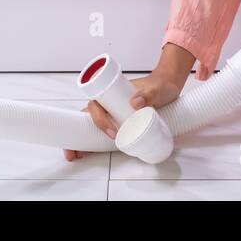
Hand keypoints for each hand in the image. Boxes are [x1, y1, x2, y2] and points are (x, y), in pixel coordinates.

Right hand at [63, 69, 184, 161]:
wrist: (166, 85)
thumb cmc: (158, 85)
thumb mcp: (155, 89)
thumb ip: (148, 93)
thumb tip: (136, 102)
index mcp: (111, 91)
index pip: (96, 105)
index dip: (98, 120)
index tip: (112, 133)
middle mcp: (108, 102)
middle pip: (87, 118)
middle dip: (77, 135)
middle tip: (74, 153)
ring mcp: (112, 111)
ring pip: (92, 125)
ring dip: (82, 140)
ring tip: (77, 155)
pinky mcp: (119, 119)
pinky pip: (104, 129)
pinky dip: (94, 141)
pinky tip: (89, 152)